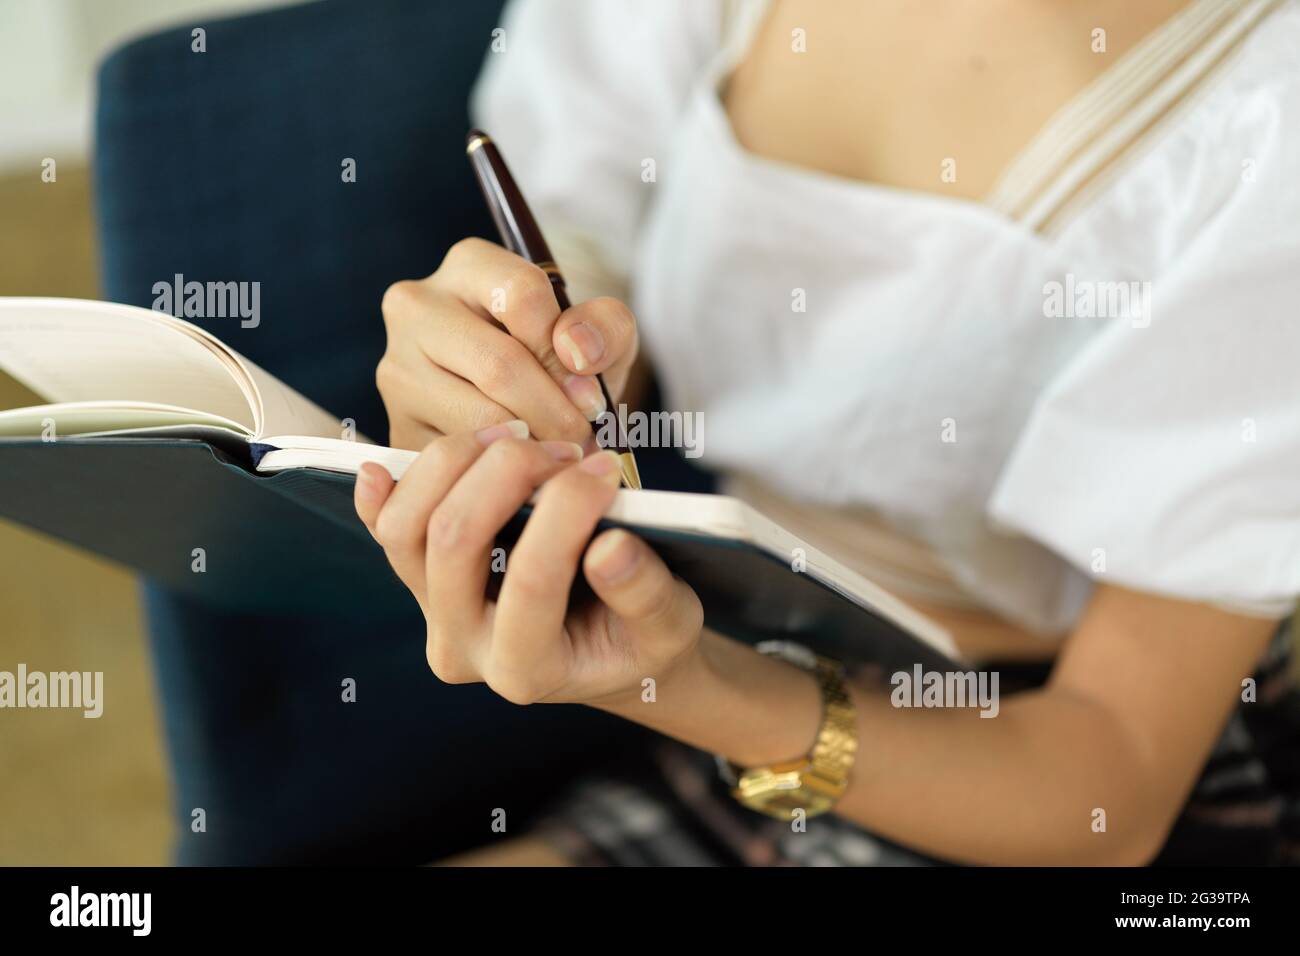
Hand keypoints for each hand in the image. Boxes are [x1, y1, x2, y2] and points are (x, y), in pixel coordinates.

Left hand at [353, 424, 703, 706]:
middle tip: (566, 447)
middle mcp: (464, 649)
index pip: (533, 580)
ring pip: (407, 528)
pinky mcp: (421, 581)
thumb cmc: (644, 636)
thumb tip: (608, 547)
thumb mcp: (671, 625)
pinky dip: (380, 495)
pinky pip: (385, 532)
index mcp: (527, 671)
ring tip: (516, 437)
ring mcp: (434, 615)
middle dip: (509, 473)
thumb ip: (645, 593)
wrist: (611, 652)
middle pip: (454, 541)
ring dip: (455, 464)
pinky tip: (379, 465)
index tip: (609, 470)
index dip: (568, 512)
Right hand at [378, 238, 638, 450]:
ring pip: (478, 417)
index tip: (590, 395)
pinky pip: (459, 458)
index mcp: (469, 265)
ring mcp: (398, 370)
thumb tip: (576, 351)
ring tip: (562, 456)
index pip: (522, 296)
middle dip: (555, 412)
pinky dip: (502, 472)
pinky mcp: (397, 426)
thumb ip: (605, 328)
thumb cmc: (561, 359)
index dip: (565, 351)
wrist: (524, 402)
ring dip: (534, 447)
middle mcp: (417, 308)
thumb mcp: (599, 333)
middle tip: (584, 440)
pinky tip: (527, 470)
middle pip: (498, 364)